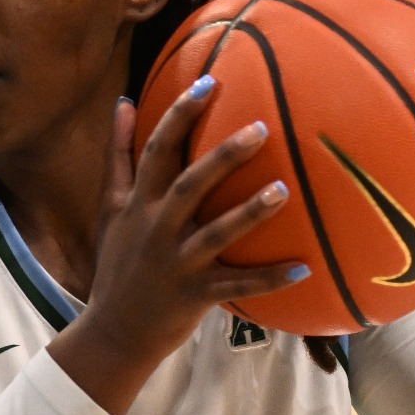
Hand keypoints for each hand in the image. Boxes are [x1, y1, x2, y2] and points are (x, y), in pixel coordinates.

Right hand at [48, 76, 310, 414]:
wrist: (114, 330)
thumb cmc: (119, 263)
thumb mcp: (110, 207)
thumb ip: (118, 155)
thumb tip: (123, 102)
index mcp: (139, 203)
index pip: (156, 151)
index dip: (180, 116)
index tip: (208, 83)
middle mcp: (156, 228)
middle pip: (189, 185)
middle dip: (222, 157)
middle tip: (261, 129)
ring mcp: (177, 263)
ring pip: (215, 234)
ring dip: (249, 213)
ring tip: (283, 191)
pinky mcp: (195, 296)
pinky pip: (237, 287)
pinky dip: (269, 279)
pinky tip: (303, 268)